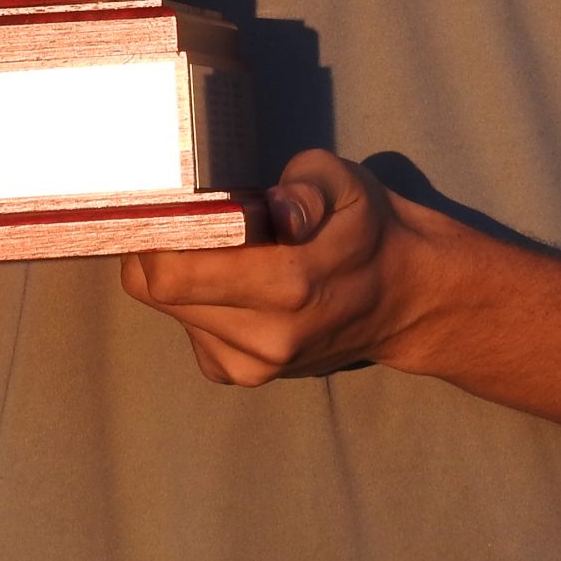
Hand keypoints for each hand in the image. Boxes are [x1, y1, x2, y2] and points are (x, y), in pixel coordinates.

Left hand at [120, 150, 454, 385]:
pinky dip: (196, 303)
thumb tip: (280, 210)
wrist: (403, 297)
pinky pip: (190, 332)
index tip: (170, 202)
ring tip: (220, 248)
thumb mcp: (345, 184)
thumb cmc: (365, 228)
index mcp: (288, 283)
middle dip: (161, 247)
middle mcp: (265, 336)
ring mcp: (253, 364)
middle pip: (159, 291)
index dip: (157, 233)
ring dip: (179, 275)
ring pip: (170, 311)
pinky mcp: (243, 376)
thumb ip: (307, 186)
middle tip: (188, 215)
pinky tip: (232, 282)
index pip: (173, 272)